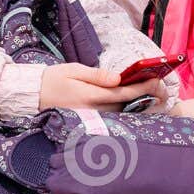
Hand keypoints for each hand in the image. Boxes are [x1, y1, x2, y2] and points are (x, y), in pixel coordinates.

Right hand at [38, 63, 160, 110]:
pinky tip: (133, 105)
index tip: (156, 82)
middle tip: (160, 90)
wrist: (33, 96)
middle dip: (144, 97)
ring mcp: (90, 119)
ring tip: (152, 96)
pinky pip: (111, 118)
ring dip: (136, 106)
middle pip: (125, 105)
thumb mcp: (74, 70)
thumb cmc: (54, 79)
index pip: (123, 92)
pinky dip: (124, 111)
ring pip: (120, 113)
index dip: (142, 88)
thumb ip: (98, 75)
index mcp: (90, 95)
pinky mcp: (88, 123)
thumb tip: (118, 77)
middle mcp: (92, 111)